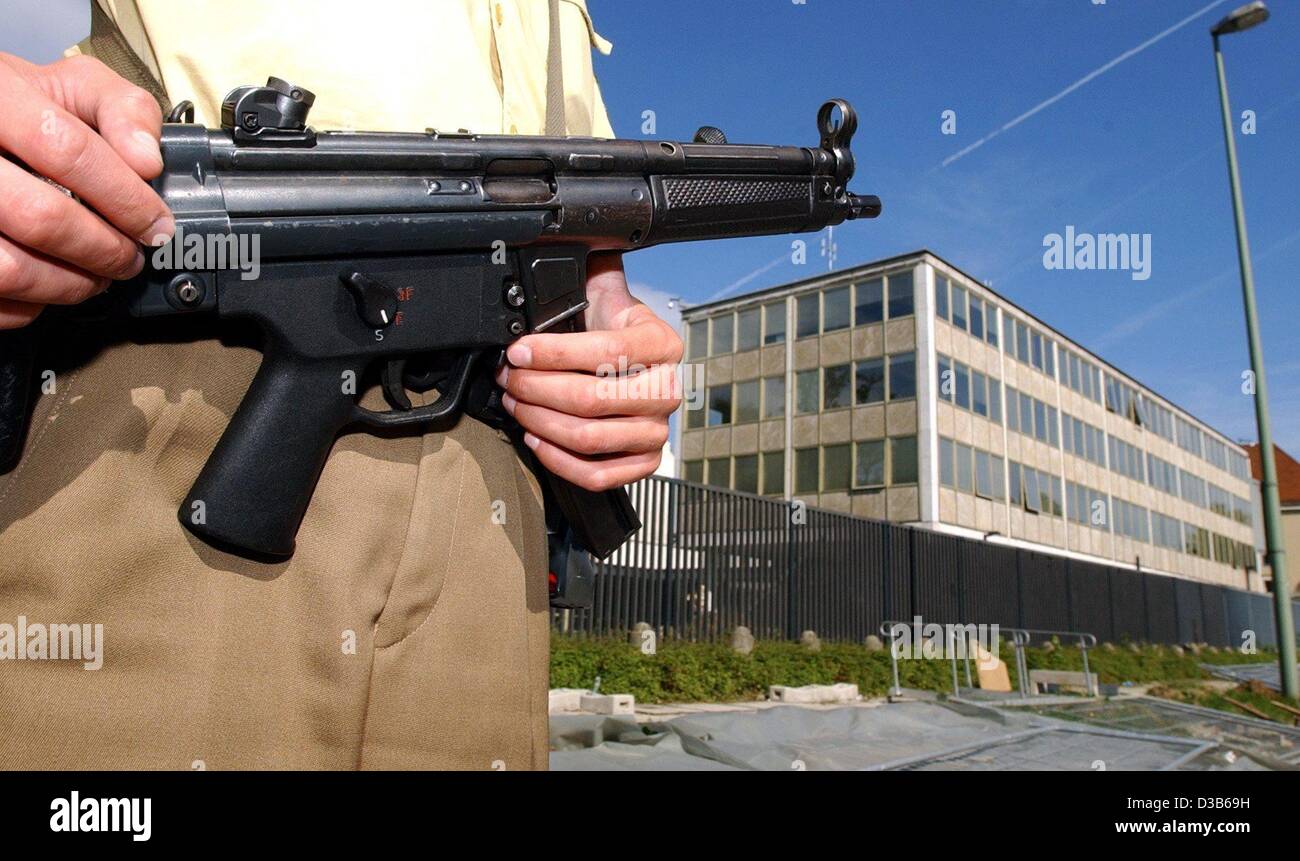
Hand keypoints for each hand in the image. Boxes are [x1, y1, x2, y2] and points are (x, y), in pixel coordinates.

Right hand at [0, 53, 174, 327]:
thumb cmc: (21, 109)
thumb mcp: (72, 87)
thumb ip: (122, 109)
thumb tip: (148, 160)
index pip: (68, 151)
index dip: (126, 197)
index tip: (157, 225)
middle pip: (41, 218)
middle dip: (105, 249)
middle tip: (130, 258)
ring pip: (11, 268)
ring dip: (72, 284)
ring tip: (97, 276)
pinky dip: (30, 304)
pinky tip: (51, 283)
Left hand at [495, 252, 682, 491]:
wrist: (631, 361)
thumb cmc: (609, 326)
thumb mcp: (601, 289)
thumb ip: (588, 265)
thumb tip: (563, 232)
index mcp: (661, 343)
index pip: (606, 351)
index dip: (555, 353)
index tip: (518, 349)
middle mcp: (667, 389)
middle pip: (593, 400)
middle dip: (537, 389)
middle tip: (508, 378)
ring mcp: (657, 429)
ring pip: (591, 438)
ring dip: (540, 422)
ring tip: (516, 403)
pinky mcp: (643, 461)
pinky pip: (599, 474)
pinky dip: (559, 460)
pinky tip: (535, 438)